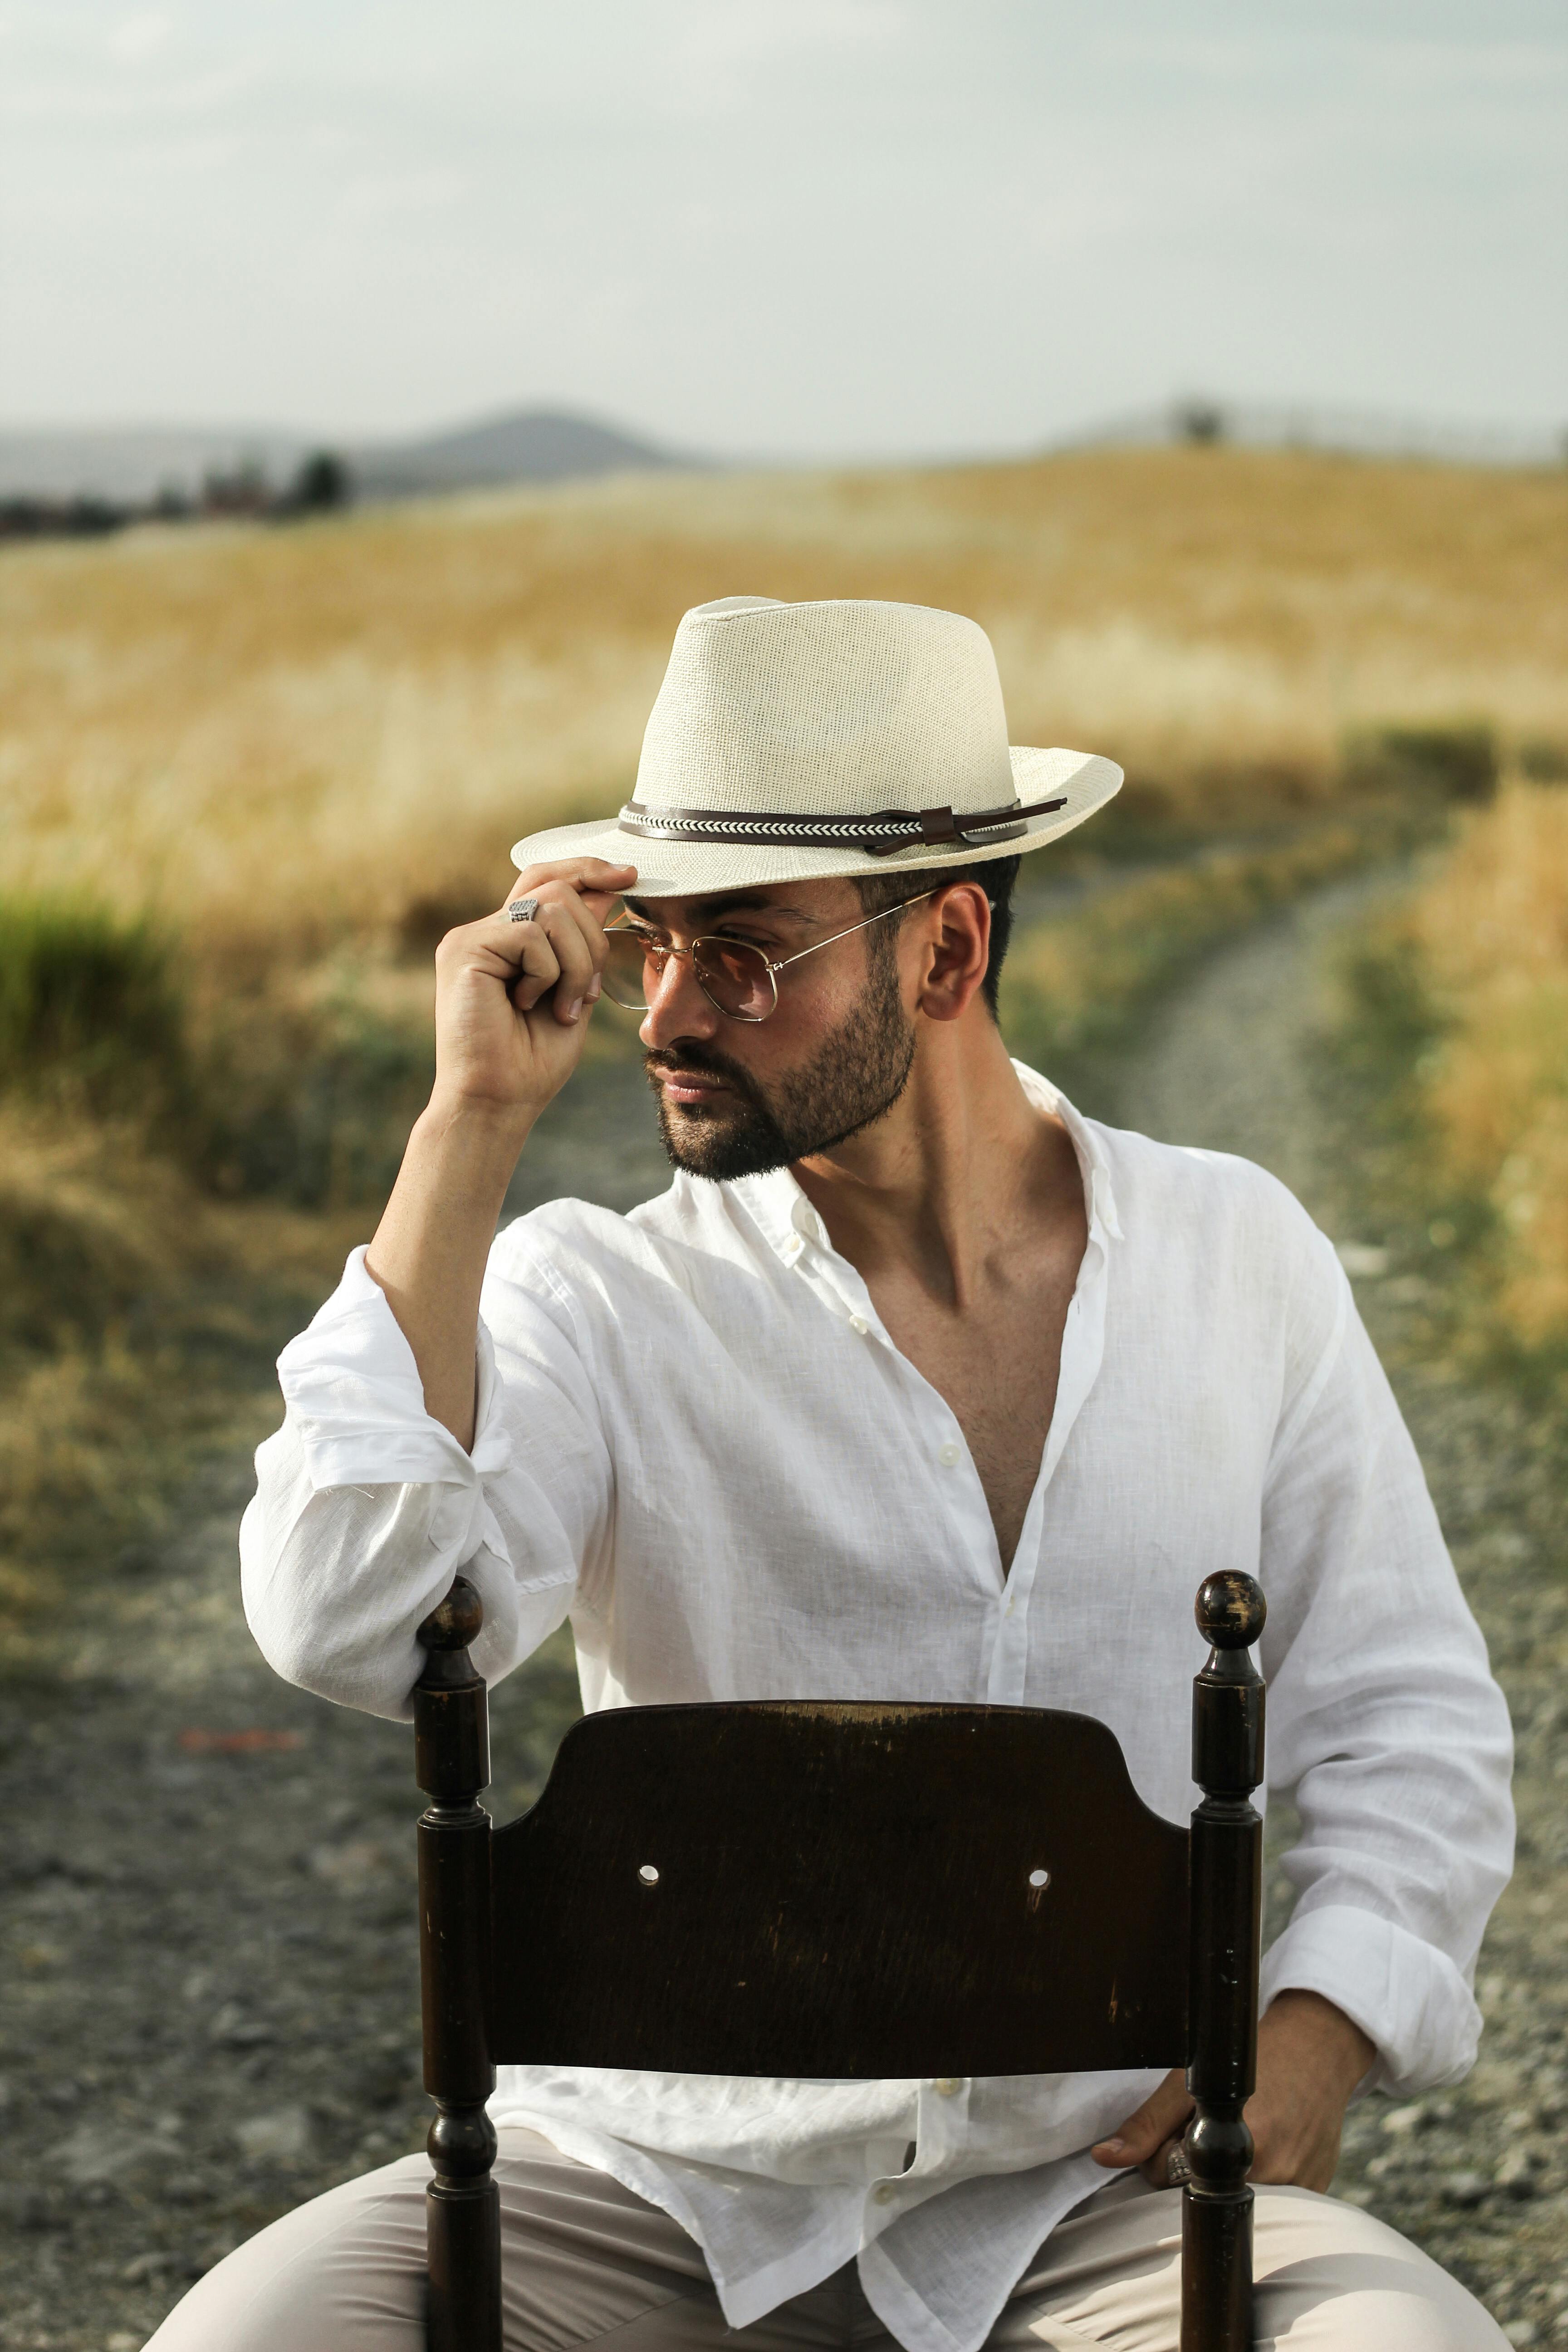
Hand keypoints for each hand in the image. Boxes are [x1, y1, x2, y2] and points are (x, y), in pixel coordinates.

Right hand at [431, 858, 636, 1121]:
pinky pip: (531, 934)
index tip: (629, 877)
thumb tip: (608, 888)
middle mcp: (486, 931)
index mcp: (509, 939)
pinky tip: (527, 1004)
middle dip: (594, 940)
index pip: (547, 880)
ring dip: (577, 964)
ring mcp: (472, 937)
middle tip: (587, 993)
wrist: (497, 1102)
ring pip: (553, 908)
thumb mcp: (574, 990)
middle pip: (559, 889)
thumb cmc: (532, 1061)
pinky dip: (547, 974)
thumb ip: (583, 943)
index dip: (588, 870)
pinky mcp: (464, 949)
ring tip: (561, 1006)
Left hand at [1090, 1991, 1375, 2193]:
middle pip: (1201, 2194)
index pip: (1167, 2179)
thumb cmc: (1249, 2060)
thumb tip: (1104, 2158)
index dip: (1165, 2147)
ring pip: (1234, 2199)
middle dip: (1195, 2164)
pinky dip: (1262, 2178)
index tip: (1183, 2120)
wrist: (1315, 2049)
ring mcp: (1297, 2189)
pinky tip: (1270, 2142)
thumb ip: (1146, 2125)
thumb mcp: (1188, 2083)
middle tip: (1213, 2123)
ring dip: (1228, 2173)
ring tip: (1245, 2130)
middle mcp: (1268, 2177)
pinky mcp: (1315, 2192)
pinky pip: (1273, 2200)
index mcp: (1231, 2152)